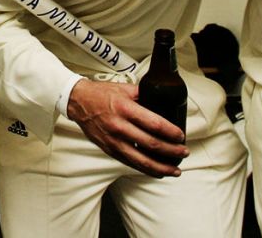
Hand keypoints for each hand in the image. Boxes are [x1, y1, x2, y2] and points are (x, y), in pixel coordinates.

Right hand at [66, 78, 186, 177]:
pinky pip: (131, 163)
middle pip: (151, 144)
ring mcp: (114, 141)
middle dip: (172, 151)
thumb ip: (144, 94)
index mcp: (125, 109)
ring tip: (176, 170)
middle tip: (184, 152)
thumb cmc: (101, 94)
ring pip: (142, 160)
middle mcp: (119, 127)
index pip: (154, 124)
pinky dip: (146, 170)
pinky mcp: (109, 150)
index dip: (171, 132)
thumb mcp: (124, 89)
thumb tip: (163, 99)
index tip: (181, 136)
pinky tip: (158, 171)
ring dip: (162, 167)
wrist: (77, 102)